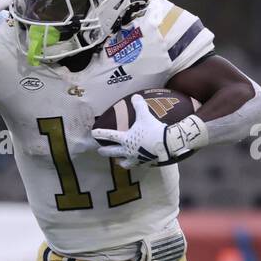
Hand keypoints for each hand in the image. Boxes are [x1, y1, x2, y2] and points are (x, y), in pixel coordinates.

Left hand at [93, 94, 208, 167]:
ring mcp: (135, 158)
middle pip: (112, 152)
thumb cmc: (153, 129)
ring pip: (123, 162)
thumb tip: (135, 96)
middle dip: (105, 151)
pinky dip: (134, 163)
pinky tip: (136, 162)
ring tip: (118, 161)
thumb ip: (139, 106)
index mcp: (125, 139)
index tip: (93, 134)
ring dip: (119, 161)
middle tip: (99, 151)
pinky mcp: (144, 163)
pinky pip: (136, 165)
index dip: (100, 134)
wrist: (166, 144)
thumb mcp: (145, 116)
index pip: (109, 136)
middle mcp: (127, 150)